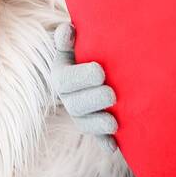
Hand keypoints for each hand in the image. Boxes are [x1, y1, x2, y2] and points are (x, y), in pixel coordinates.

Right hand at [52, 22, 117, 152]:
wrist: (99, 62)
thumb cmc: (88, 47)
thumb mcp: (75, 41)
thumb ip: (67, 37)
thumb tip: (68, 29)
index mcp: (62, 74)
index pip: (65, 80)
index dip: (81, 78)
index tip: (100, 71)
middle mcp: (68, 97)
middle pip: (75, 104)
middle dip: (93, 101)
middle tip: (112, 95)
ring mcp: (81, 112)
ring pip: (84, 122)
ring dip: (97, 126)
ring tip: (114, 124)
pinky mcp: (95, 124)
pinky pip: (96, 137)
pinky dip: (104, 142)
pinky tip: (114, 146)